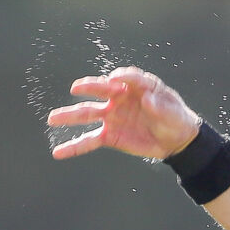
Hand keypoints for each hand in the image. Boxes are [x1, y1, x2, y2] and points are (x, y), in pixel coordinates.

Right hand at [46, 66, 202, 160]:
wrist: (176, 140)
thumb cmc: (175, 117)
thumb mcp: (173, 109)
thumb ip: (160, 104)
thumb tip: (147, 99)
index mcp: (136, 86)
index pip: (125, 78)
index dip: (121, 78)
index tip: (115, 81)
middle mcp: (119, 98)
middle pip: (99, 91)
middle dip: (87, 88)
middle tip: (76, 88)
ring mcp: (112, 117)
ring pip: (87, 114)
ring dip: (69, 116)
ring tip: (52, 118)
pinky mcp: (110, 136)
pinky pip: (89, 140)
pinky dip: (74, 146)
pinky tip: (58, 152)